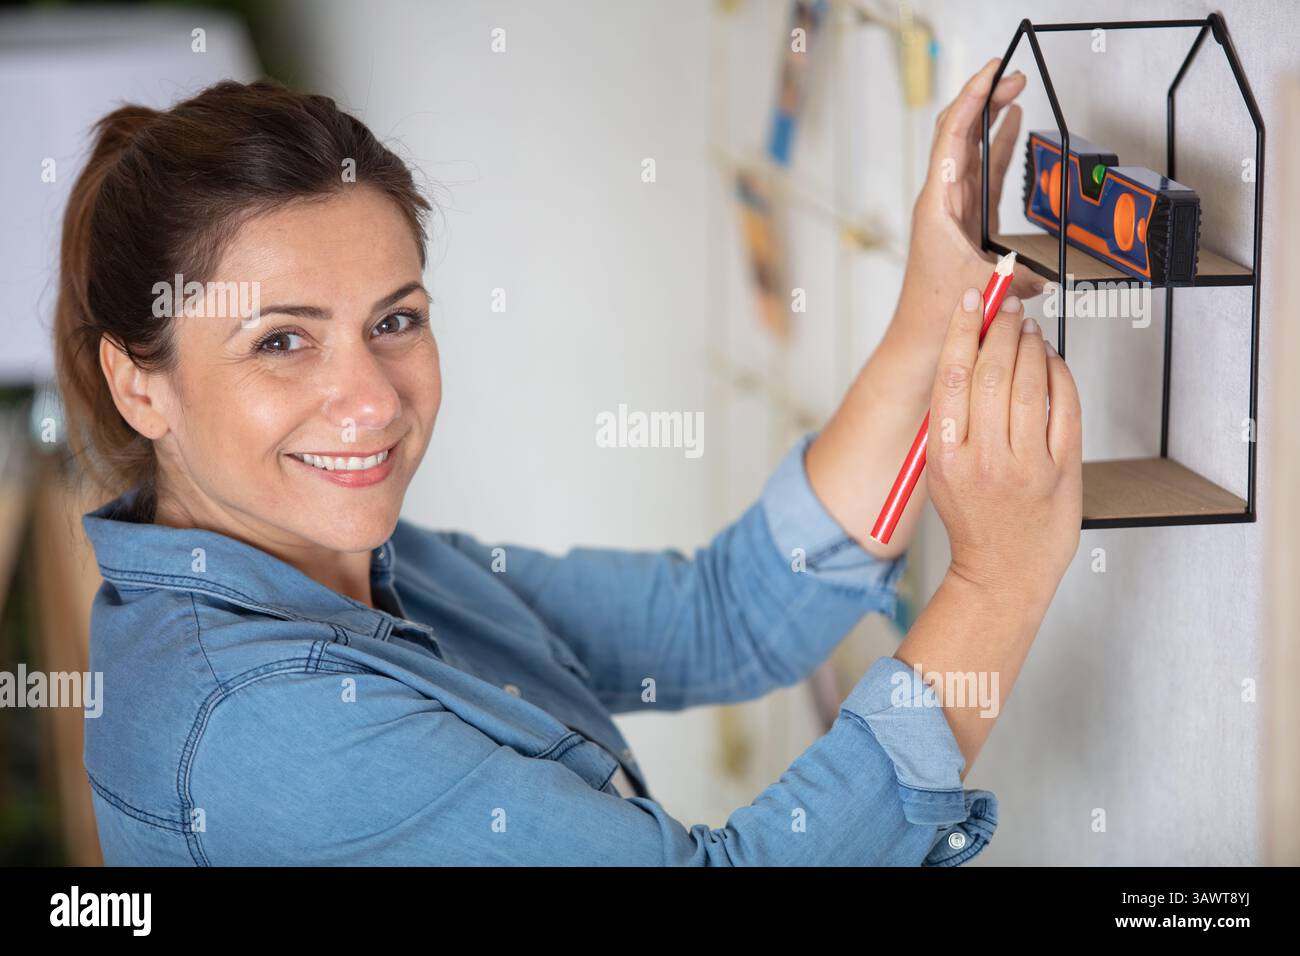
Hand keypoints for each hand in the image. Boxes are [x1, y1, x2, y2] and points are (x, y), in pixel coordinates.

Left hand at [897, 59, 1044, 343]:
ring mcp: (955, 208)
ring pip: (973, 149)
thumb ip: (1018, 280)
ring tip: (1014, 88)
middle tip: (1011, 75)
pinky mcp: (969, 220)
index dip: (972, 99)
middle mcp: (942, 201)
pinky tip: (1012, 124)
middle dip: (984, 99)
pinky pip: (984, 172)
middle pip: (960, 134)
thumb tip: (1044, 273)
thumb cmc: (937, 314)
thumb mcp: (982, 290)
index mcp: (938, 205)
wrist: (921, 338)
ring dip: (992, 117)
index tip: (991, 72)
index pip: (952, 137)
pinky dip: (999, 145)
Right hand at [926, 287, 1081, 609]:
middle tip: (1006, 307)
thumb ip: (951, 421)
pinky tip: (1051, 361)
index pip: (953, 375)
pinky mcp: (1062, 472)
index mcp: (945, 456)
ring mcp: (1026, 466)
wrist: (1003, 573)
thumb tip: (970, 354)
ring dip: (1030, 345)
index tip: (973, 302)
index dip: (964, 329)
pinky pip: (1064, 408)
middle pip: (992, 371)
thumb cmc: (971, 520)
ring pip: (1029, 383)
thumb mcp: (941, 473)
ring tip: (1027, 328)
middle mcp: (984, 459)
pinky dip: (1059, 375)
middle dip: (1001, 329)